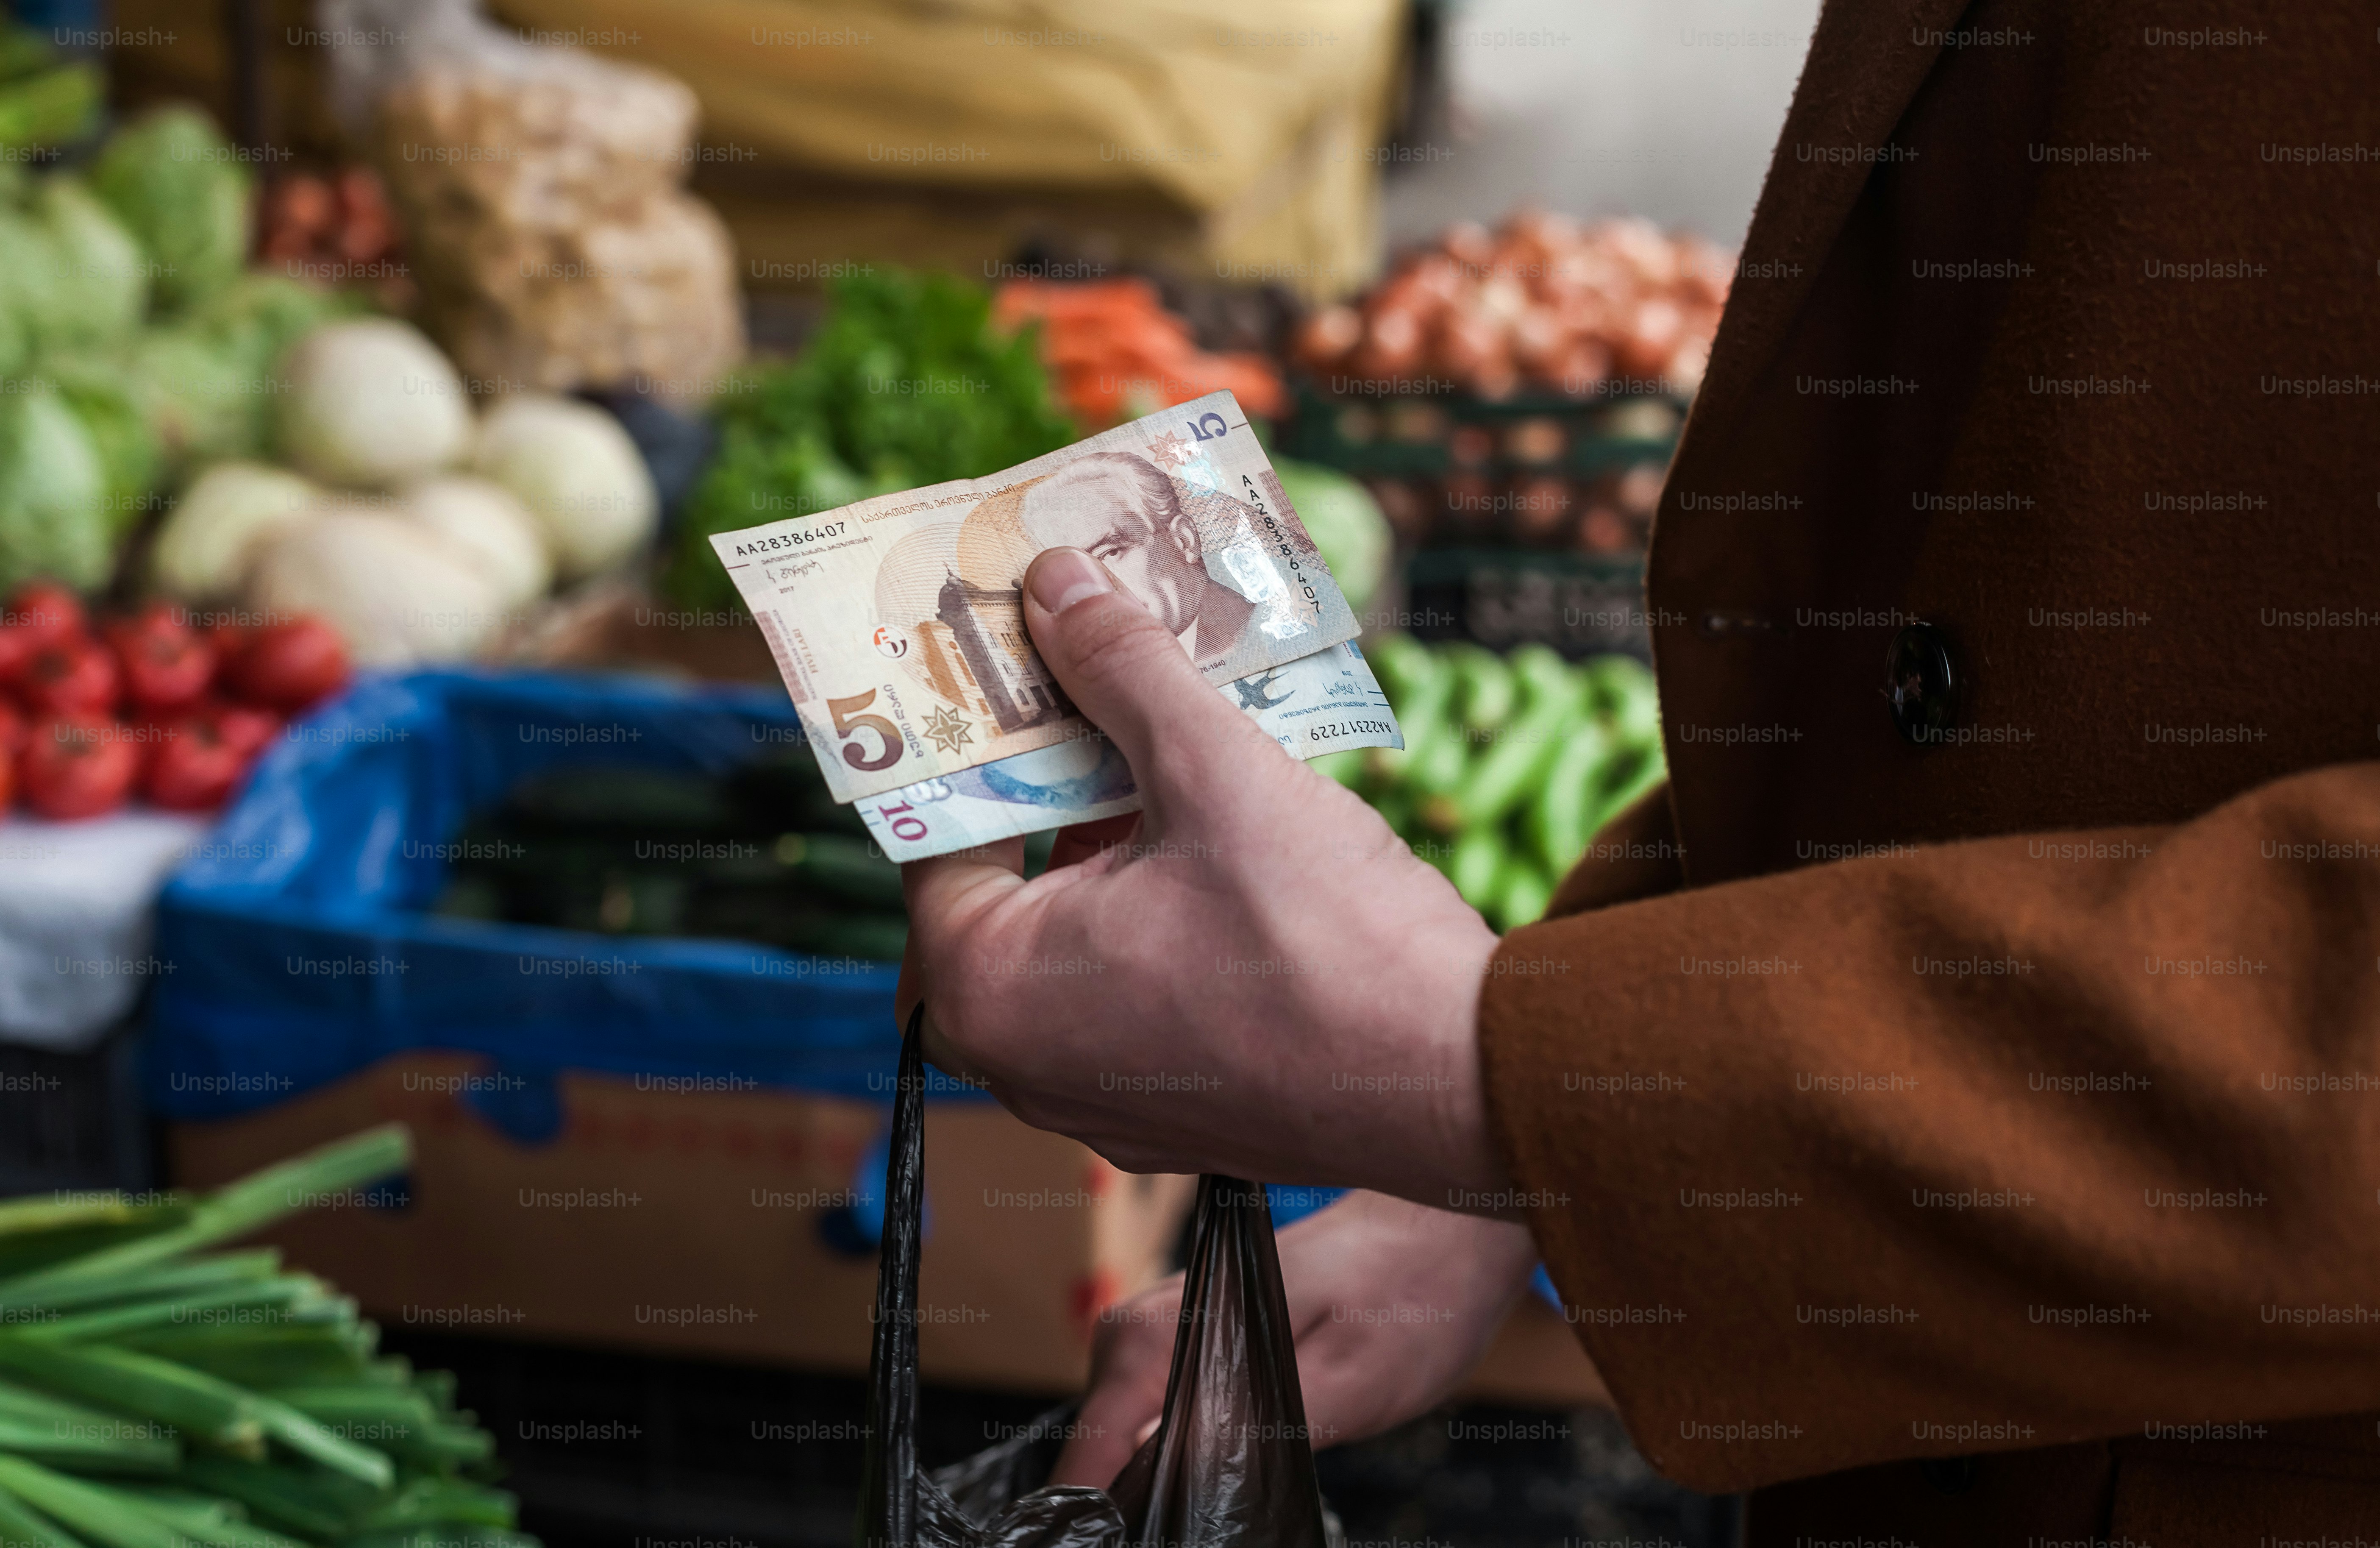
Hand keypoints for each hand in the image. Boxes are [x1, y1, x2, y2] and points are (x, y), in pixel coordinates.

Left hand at [899, 549, 1505, 1203]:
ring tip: (1169, 739)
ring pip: (1074, 930)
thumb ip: (1120, 670)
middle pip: (1007, 878)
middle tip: (1093, 676)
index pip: (936, 828)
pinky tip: (1219, 835)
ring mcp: (1094, 1096)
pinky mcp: (1168, 1107)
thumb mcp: (1213, 771)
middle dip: (1053, 776)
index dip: (975, 729)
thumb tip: (1056, 582)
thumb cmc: (1329, 943)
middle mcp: (1018, 1059)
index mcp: (986, 987)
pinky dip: (1157, 909)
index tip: (1005, 656)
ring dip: (1115, 836)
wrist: (1461, 1084)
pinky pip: (1130, 984)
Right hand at [1049, 1190, 1568, 1486]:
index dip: (1096, 1501)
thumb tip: (1162, 1463)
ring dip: (1154, 1466)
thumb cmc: (1414, 1293)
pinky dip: (1179, 1435)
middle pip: (1099, 1430)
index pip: (1097, 1431)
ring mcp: (1174, 1314)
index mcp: (1179, 1325)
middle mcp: (1157, 1313)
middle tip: (1190, 1519)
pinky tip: (1225, 1457)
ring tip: (1204, 1499)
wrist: (1445, 1220)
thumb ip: (1258, 1424)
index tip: (1115, 1538)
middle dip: (1127, 1490)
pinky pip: (1159, 1393)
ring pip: (1125, 1415)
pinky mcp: (1199, 1323)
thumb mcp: (1355, 1380)